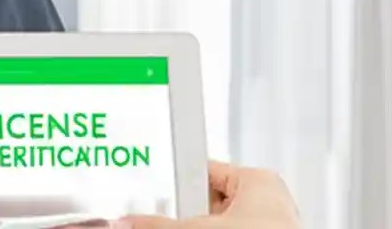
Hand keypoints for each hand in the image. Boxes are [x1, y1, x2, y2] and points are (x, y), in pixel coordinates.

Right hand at [114, 161, 299, 228]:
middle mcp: (265, 202)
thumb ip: (159, 223)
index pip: (202, 168)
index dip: (174, 180)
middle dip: (183, 210)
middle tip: (162, 216)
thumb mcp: (201, 227)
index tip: (151, 189)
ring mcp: (264, 225)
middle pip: (204, 200)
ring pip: (213, 220)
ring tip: (174, 224)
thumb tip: (126, 222)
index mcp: (259, 181)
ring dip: (193, 224)